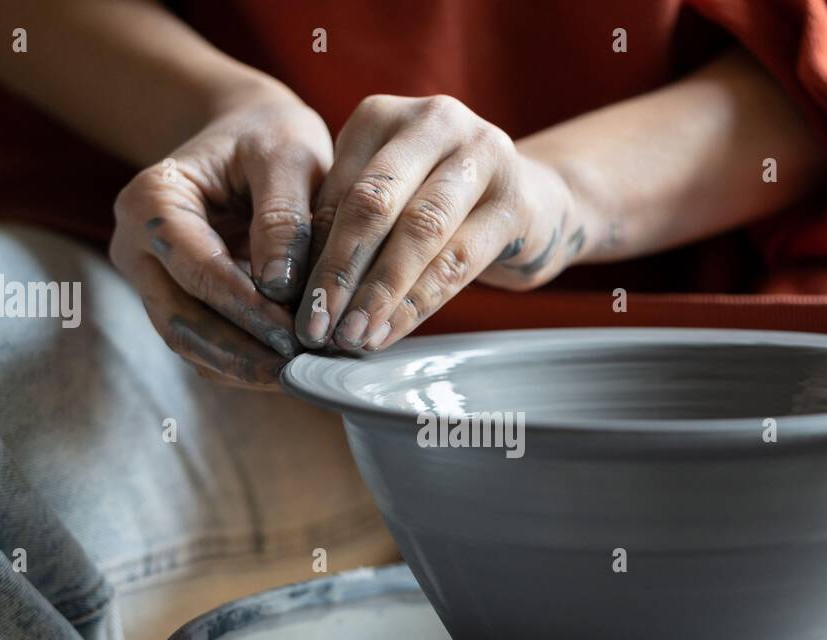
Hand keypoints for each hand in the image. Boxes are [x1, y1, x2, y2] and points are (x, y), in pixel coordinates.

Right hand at [110, 93, 332, 386]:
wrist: (250, 135)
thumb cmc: (270, 138)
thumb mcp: (287, 157)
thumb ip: (284, 218)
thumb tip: (280, 288)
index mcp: (152, 201)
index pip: (197, 269)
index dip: (246, 308)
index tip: (296, 336)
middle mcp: (137, 246)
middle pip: (182, 320)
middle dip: (243, 353)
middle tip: (302, 373)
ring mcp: (151, 280)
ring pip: (189, 343)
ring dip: (244, 368)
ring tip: (302, 378)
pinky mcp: (175, 302)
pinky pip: (203, 346)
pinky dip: (243, 363)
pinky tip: (290, 370)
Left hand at [293, 94, 581, 352]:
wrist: (533, 202)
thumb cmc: (439, 206)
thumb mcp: (385, 200)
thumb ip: (344, 227)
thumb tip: (293, 293)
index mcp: (383, 116)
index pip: (338, 191)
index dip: (311, 252)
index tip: (294, 307)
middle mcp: (434, 120)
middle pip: (374, 202)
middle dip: (340, 271)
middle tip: (316, 326)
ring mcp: (483, 153)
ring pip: (420, 230)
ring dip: (381, 291)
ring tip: (354, 337)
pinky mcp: (517, 198)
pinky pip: (459, 259)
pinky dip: (419, 302)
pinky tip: (391, 331)